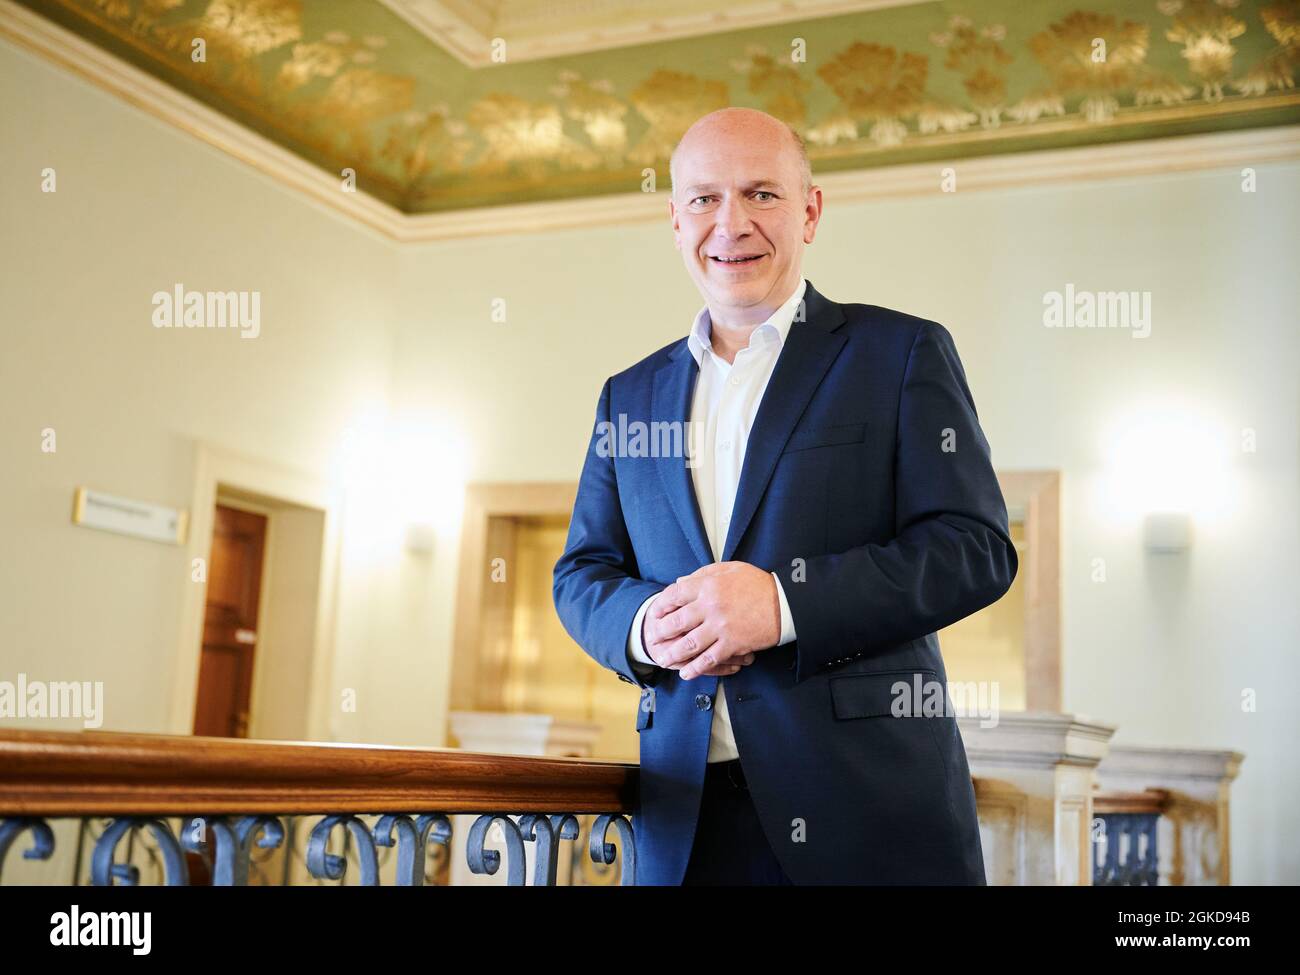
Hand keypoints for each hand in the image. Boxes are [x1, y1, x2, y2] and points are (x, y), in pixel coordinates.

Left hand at [644, 562, 779, 679]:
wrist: (785, 603)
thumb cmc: (758, 583)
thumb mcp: (730, 569)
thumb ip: (703, 574)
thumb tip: (680, 581)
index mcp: (708, 585)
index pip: (675, 595)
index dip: (661, 605)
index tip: (655, 613)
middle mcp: (710, 606)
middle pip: (676, 621)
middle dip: (661, 632)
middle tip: (653, 638)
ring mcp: (720, 626)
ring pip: (688, 644)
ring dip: (673, 654)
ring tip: (663, 660)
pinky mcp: (732, 643)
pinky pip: (708, 659)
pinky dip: (695, 668)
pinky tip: (686, 673)